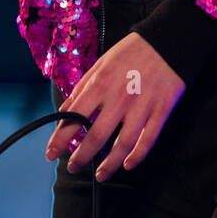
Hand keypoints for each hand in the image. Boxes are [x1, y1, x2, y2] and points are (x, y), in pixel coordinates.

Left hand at [44, 32, 185, 181]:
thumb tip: (64, 109)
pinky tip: (127, 165)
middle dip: (81, 157)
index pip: (74, 117)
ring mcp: (141, 106)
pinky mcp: (160, 111)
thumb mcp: (100, 64)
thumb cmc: (129, 53)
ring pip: (123, 144)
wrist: (166, 42)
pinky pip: (148, 140)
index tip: (50, 154)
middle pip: (96, 136)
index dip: (60, 139)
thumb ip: (82, 88)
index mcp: (100, 84)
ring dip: (109, 164)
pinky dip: (137, 156)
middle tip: (73, 168)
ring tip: (100, 175)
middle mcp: (118, 98)